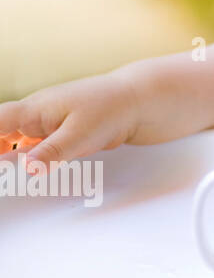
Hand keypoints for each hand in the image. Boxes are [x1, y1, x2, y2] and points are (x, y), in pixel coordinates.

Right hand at [0, 70, 145, 170]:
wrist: (137, 101)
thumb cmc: (110, 108)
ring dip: (10, 157)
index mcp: (34, 109)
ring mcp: (46, 123)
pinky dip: (28, 159)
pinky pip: (34, 147)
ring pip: (16, 142)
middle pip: (1, 132)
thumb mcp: (80, 133)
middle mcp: (35, 114)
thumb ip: (52, 152)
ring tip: (8, 176)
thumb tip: (27, 169)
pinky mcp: (58, 133)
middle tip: (3, 175)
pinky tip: (29, 171)